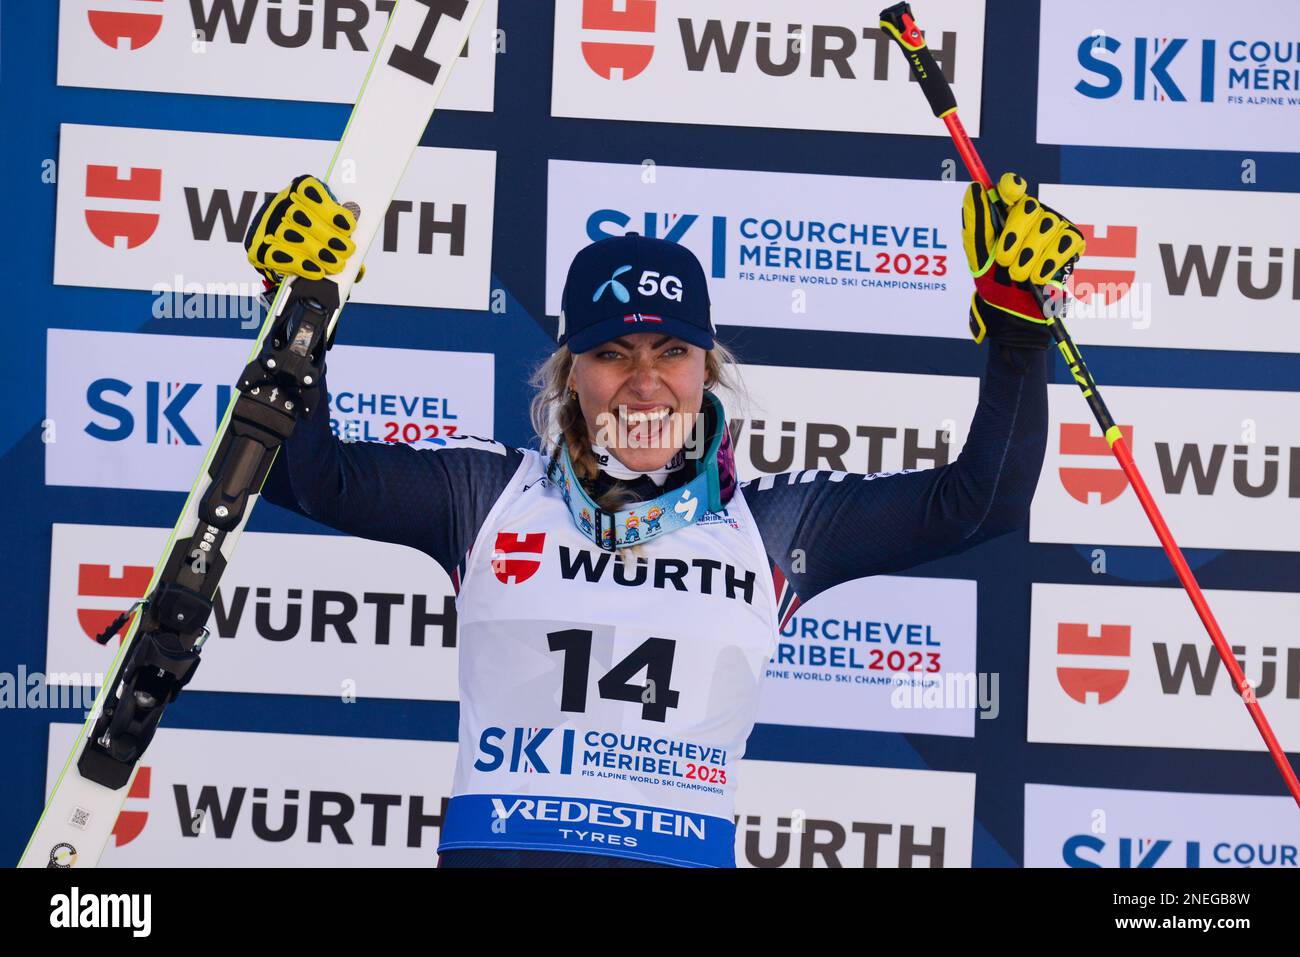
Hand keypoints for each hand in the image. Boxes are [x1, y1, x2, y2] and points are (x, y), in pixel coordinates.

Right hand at [244, 174, 362, 284]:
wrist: (276, 242)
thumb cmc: (311, 230)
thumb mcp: (327, 223)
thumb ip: (342, 233)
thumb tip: (360, 262)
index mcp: (298, 191)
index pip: (309, 190)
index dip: (329, 208)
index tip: (349, 225)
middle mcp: (280, 205)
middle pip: (302, 217)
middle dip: (329, 236)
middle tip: (347, 250)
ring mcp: (267, 226)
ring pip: (292, 237)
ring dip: (318, 252)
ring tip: (336, 264)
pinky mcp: (258, 248)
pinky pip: (278, 256)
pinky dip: (300, 265)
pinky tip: (316, 271)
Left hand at [961, 172, 1085, 348]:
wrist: (1011, 310)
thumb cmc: (993, 279)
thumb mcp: (977, 252)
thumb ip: (975, 220)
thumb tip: (975, 188)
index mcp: (1008, 213)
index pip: (1012, 186)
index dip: (1011, 186)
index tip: (1008, 196)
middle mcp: (1033, 215)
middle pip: (1029, 206)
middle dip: (1014, 237)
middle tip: (1005, 261)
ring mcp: (1055, 227)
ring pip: (1047, 225)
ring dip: (1028, 256)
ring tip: (1019, 275)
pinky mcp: (1073, 243)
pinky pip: (1065, 242)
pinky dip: (1049, 262)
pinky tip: (1039, 276)